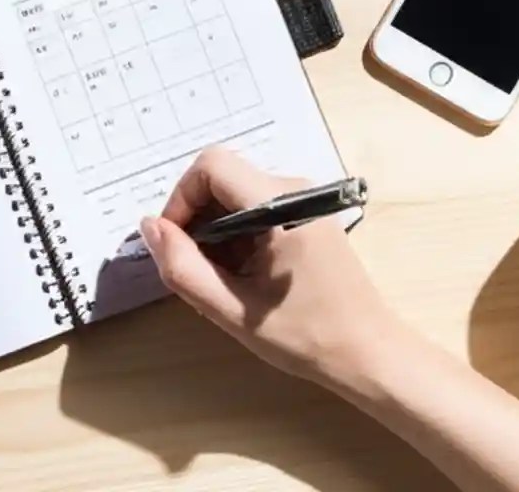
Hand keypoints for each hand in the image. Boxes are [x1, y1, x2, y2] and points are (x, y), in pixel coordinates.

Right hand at [140, 147, 395, 385]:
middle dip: (196, 220)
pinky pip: (255, 209)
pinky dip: (236, 236)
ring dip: (216, 232)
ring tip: (223, 281)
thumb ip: (183, 268)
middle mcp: (294, 190)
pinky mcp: (307, 215)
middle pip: (222, 179)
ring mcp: (304, 201)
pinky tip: (244, 277)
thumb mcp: (232, 311)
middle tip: (196, 270)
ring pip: (235, 195)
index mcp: (280, 206)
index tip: (174, 242)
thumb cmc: (306, 337)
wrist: (368, 353)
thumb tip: (149, 227)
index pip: (211, 165)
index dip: (181, 198)